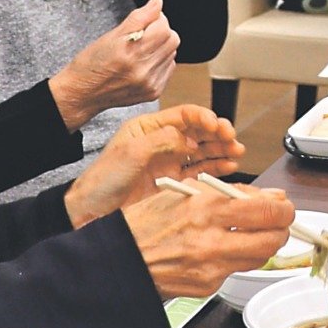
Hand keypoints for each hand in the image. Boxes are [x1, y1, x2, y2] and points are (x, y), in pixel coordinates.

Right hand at [48, 0, 179, 129]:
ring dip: (161, 46)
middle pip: (172, 40)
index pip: (163, 28)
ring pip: (172, 53)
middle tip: (146, 32)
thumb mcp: (110, 36)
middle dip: (162, 31)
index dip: (157, 18)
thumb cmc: (91, 64)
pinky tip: (144, 62)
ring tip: (142, 48)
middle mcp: (142, 70)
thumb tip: (158, 1)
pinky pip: (168, 69)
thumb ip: (139, 17)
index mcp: (131, 53)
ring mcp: (149, 83)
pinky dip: (160, 61)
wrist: (83, 94)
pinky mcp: (153, 92)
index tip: (148, 18)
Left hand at [63, 104, 244, 227]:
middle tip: (231, 137)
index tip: (216, 124)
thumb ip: (162, 140)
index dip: (203, 117)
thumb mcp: (131, 152)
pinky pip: (201, 172)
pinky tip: (227, 166)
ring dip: (221, 149)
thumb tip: (188, 136)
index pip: (183, 115)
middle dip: (218, 132)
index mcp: (149, 128)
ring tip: (236, 151)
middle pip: (198, 131)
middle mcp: (162, 143)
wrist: (91, 212)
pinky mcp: (174, 183)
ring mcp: (169, 163)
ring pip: (203, 151)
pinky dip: (216, 168)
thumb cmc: (101, 180)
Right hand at [118, 186, 294, 299]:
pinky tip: (223, 248)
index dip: (284, 209)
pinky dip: (237, 258)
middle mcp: (211, 239)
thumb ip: (231, 194)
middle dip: (282, 230)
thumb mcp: (187, 192)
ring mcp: (210, 266)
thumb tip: (269, 198)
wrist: (120, 258)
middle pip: (272, 239)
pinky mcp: (207, 286)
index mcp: (206, 208)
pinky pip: (236, 270)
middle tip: (278, 223)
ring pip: (260, 258)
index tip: (284, 206)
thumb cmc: (148, 222)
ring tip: (252, 233)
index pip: (267, 211)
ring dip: (263, 244)